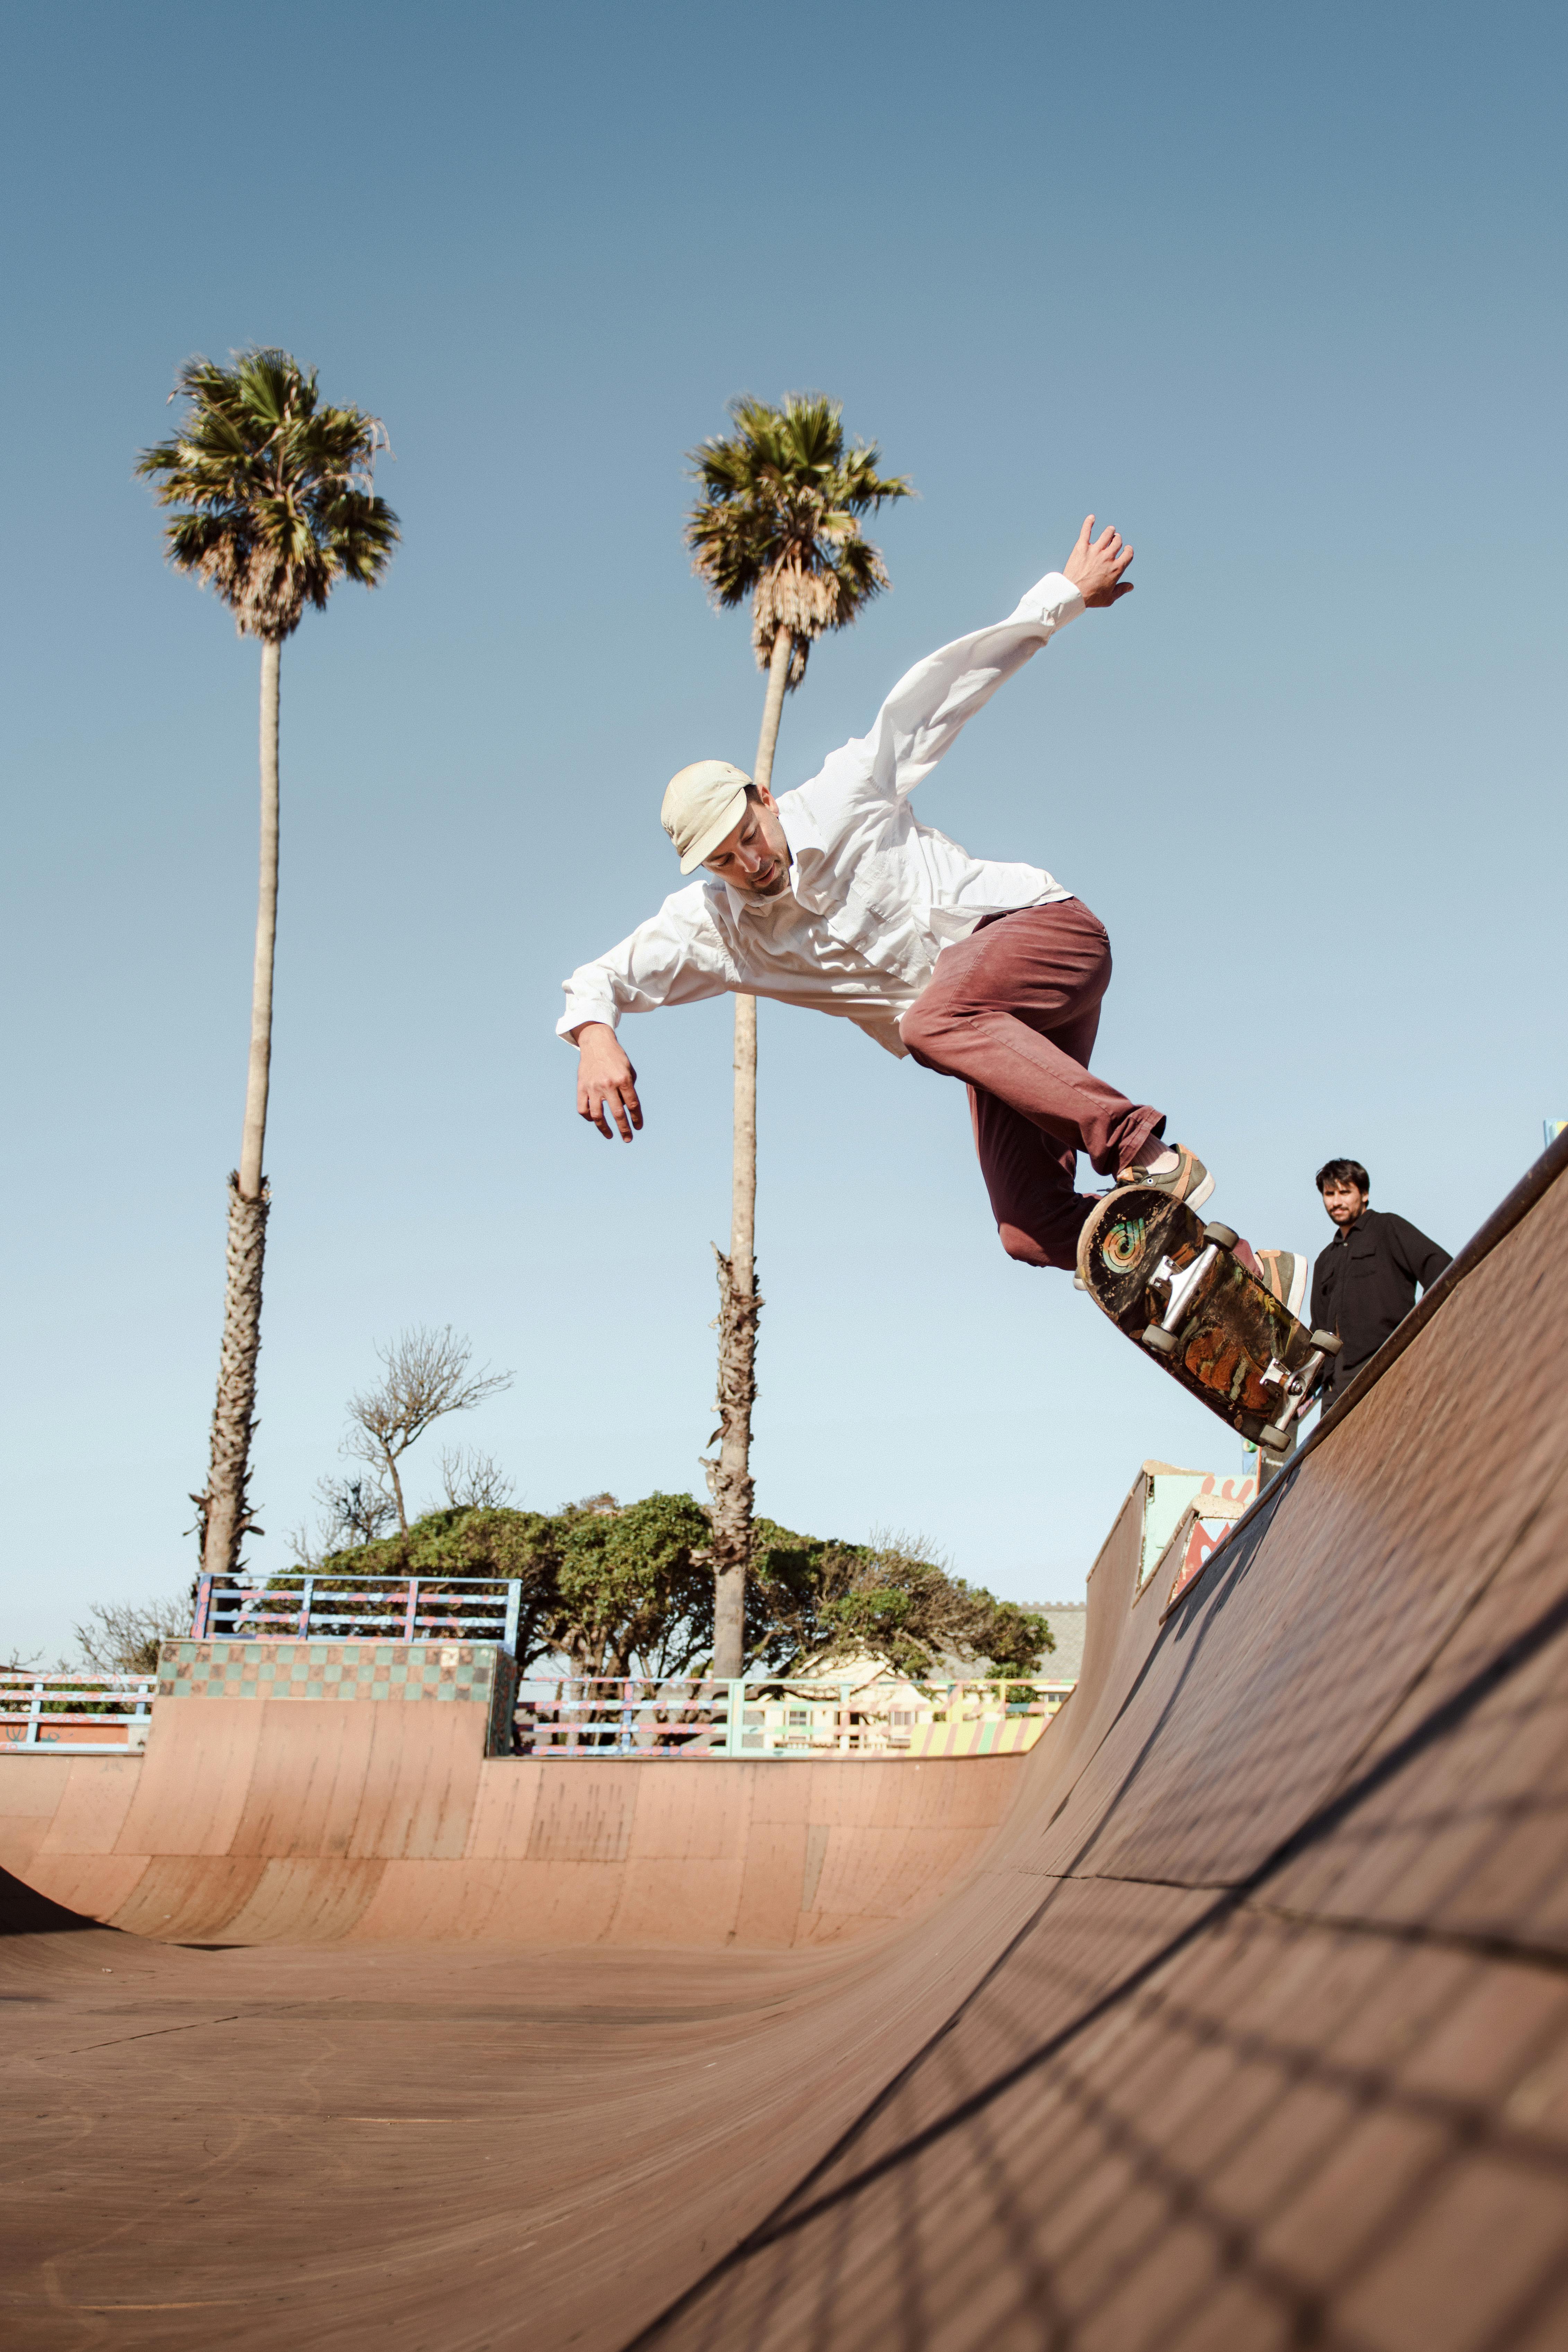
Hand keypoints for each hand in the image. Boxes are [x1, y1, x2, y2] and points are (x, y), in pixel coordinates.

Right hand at [573, 1023, 642, 1140]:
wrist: (597, 1043)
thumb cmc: (616, 1058)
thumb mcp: (628, 1070)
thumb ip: (629, 1089)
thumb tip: (626, 1109)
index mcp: (623, 1079)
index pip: (632, 1105)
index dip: (636, 1119)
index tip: (638, 1127)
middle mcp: (608, 1084)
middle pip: (617, 1113)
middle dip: (624, 1129)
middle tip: (628, 1139)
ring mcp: (593, 1086)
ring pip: (598, 1115)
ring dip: (604, 1129)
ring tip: (610, 1135)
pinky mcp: (581, 1087)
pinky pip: (583, 1108)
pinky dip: (588, 1117)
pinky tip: (594, 1120)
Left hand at [1062, 515, 1133, 607]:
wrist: (1072, 594)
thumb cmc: (1091, 598)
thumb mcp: (1109, 598)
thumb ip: (1121, 590)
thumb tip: (1131, 586)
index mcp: (1116, 568)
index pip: (1128, 553)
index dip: (1128, 550)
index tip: (1126, 549)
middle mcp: (1108, 557)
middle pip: (1117, 541)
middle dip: (1118, 540)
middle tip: (1115, 540)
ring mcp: (1095, 550)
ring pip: (1107, 534)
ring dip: (1110, 531)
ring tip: (1110, 530)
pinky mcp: (1081, 547)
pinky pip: (1086, 530)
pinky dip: (1089, 522)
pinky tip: (1091, 517)